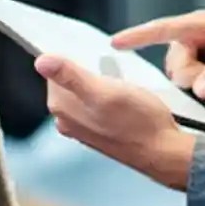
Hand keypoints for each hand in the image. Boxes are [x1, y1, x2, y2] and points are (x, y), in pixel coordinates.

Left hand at [34, 54, 195, 190]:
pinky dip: (107, 94)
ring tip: (120, 81)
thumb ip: (71, 76)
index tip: (91, 53)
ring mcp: (82, 126)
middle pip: (67, 79)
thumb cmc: (139, 122)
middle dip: (87, 69)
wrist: (163, 151)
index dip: (73, 57)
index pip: (53, 69)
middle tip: (110, 69)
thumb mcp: (104, 91)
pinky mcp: (98, 130)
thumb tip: (41, 61)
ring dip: (99, 80)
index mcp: (62, 107)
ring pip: (84, 90)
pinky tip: (123, 95)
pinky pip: (96, 102)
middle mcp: (67, 118)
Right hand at [111, 10, 204, 108]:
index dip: (137, 36)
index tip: (115, 43)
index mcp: (197, 26)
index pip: (162, 29)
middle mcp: (188, 42)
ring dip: (202, 90)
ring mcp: (189, 59)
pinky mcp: (192, 75)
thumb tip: (199, 90)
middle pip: (176, 69)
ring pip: (180, 82)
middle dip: (198, 81)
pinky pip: (187, 90)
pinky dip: (204, 96)